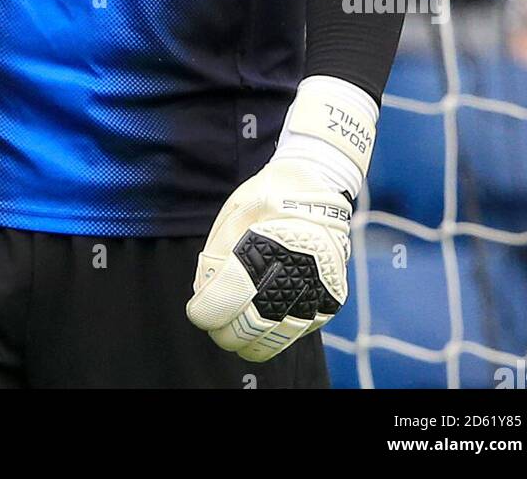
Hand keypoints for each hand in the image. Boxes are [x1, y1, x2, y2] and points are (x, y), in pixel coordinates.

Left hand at [186, 75, 377, 362]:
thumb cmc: (267, 197)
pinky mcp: (330, 300)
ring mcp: (317, 290)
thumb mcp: (233, 216)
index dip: (204, 313)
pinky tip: (262, 318)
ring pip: (273, 339)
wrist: (319, 185)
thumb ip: (216, 258)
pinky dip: (274, 331)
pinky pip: (296, 331)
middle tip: (213, 321)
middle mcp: (297, 272)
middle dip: (223, 331)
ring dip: (247, 341)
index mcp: (267, 245)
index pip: (226, 300)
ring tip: (234, 327)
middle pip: (248, 328)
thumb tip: (204, 299)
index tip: (197, 311)